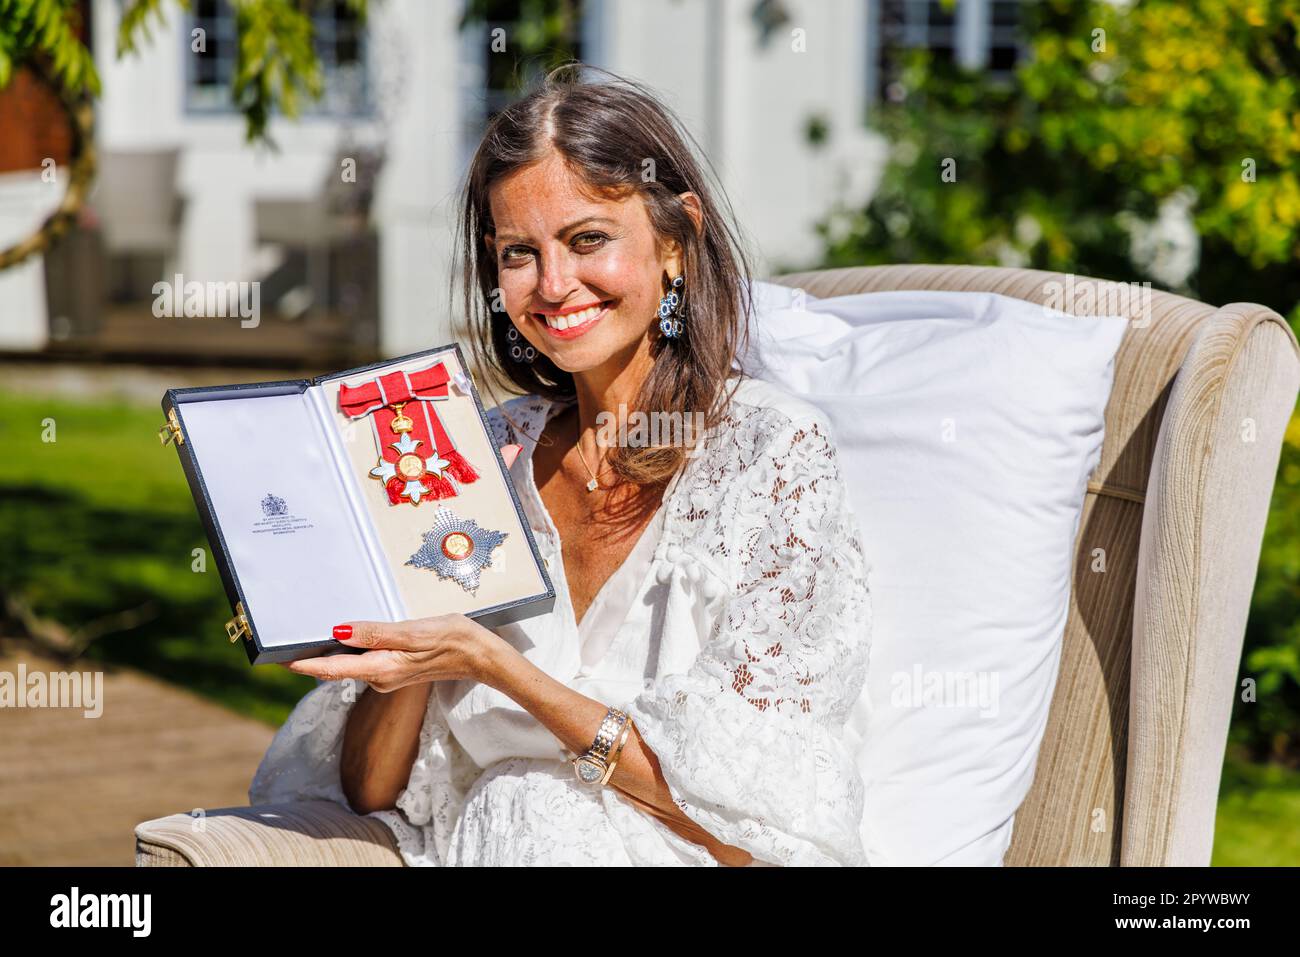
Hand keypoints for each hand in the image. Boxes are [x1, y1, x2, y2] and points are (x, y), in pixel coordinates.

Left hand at [280, 614, 508, 691]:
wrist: (481, 656)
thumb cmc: (453, 640)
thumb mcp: (414, 632)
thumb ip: (376, 633)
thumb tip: (339, 631)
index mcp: (381, 668)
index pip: (333, 668)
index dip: (305, 664)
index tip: (280, 659)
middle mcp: (380, 676)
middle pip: (339, 666)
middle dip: (315, 654)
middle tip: (290, 637)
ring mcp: (388, 674)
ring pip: (353, 661)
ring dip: (336, 648)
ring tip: (315, 630)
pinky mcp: (397, 668)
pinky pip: (368, 658)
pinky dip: (356, 647)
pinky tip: (354, 632)